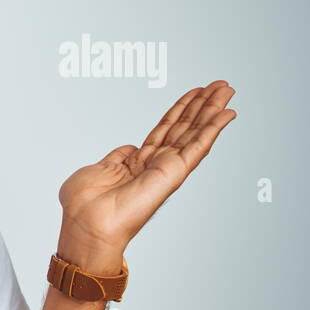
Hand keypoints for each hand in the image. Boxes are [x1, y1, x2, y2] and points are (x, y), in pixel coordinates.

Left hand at [57, 81, 237, 266]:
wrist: (86, 225)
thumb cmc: (82, 206)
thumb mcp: (96, 171)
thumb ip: (114, 158)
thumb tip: (129, 148)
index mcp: (136, 163)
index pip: (164, 130)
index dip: (180, 110)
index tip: (195, 92)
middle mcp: (155, 165)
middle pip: (184, 128)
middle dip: (203, 104)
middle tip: (221, 84)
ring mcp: (166, 169)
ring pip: (194, 133)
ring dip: (212, 110)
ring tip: (227, 89)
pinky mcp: (172, 174)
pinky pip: (197, 148)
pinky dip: (213, 130)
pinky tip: (227, 114)